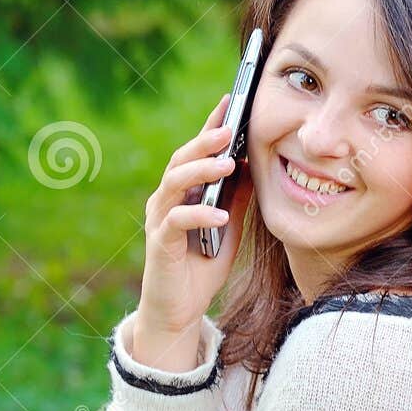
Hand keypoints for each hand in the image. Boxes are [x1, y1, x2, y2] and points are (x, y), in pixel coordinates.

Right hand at [133, 94, 254, 359]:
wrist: (179, 309)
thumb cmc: (202, 265)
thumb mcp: (228, 226)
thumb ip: (236, 198)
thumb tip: (251, 165)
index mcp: (184, 191)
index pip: (196, 151)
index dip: (211, 125)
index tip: (231, 101)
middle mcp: (167, 199)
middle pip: (181, 160)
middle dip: (205, 142)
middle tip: (230, 129)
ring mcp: (160, 220)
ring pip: (174, 183)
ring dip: (202, 171)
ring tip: (228, 163)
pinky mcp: (160, 244)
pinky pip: (176, 222)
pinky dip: (199, 215)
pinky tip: (220, 216)